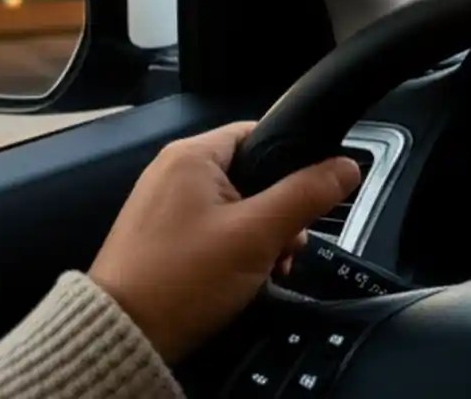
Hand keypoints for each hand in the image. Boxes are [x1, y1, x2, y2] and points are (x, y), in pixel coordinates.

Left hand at [89, 122, 360, 361]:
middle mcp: (173, 171)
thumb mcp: (257, 233)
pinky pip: (214, 229)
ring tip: (268, 267)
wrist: (123, 337)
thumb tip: (347, 166)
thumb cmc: (184, 278)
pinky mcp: (160, 237)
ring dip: (262, 235)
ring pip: (237, 206)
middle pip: (252, 174)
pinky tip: (245, 276)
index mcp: (192, 155)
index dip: (294, 161)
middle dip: (281, 212)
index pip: (261, 133)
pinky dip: (236, 248)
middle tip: (287, 245)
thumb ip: (306, 194)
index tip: (313, 195)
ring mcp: (164, 205)